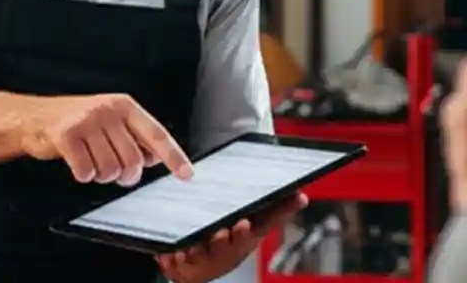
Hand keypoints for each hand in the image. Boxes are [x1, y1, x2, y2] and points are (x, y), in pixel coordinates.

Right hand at [20, 94, 193, 185]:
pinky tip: (77, 165)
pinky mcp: (66, 134)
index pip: (157, 134)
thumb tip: (156, 158)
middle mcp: (108, 110)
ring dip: (101, 176)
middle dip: (125, 176)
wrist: (33, 117)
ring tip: (91, 164)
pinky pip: (86, 171)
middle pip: (133, 160)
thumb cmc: (76, 123)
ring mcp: (86, 120)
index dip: (174, 156)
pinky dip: (83, 176)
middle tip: (114, 173)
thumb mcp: (109, 122)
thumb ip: (134, 137)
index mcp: (124, 106)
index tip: (187, 174)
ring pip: (110, 169)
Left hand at [156, 192, 306, 282]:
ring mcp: (201, 264)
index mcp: (240, 243)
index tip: (243, 225)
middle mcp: (222, 256)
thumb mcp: (257, 223)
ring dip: (191, 256)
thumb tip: (302, 196)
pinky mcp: (180, 269)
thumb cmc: (235, 238)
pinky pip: (173, 267)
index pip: (245, 239)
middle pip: (220, 252)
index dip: (243, 234)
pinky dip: (168, 260)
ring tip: (185, 248)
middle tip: (216, 233)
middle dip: (219, 245)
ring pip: (195, 262)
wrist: (209, 259)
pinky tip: (165, 254)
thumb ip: (278, 210)